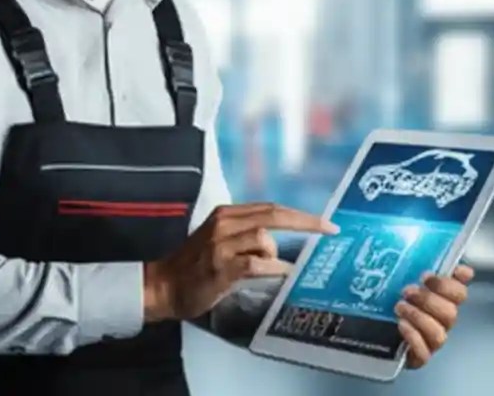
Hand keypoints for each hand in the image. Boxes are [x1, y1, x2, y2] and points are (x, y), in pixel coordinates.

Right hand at [143, 203, 338, 322]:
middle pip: (273, 214)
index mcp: (225, 214)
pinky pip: (256, 263)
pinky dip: (272, 268)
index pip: (270, 207)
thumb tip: (280, 242)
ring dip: (275, 254)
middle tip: (330, 230)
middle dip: (306, 221)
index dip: (299, 214)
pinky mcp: (221, 266)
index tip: (325, 223)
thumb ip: (246, 236)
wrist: (163, 285)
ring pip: (264, 238)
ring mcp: (221, 244)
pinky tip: (278, 274)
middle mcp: (224, 223)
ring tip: (267, 269)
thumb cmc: (194, 266)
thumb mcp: (219, 241)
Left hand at [395, 264, 474, 368]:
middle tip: (407, 292)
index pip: (459, 294)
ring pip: (438, 333)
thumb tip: (457, 266)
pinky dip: (413, 337)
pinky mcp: (419, 357)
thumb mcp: (401, 278)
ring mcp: (431, 342)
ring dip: (419, 317)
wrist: (370, 330)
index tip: (427, 276)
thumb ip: (422, 269)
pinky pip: (424, 352)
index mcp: (443, 301)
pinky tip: (401, 325)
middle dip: (428, 300)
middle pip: (450, 313)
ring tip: (399, 307)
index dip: (448, 284)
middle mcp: (441, 322)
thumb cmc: (390, 301)